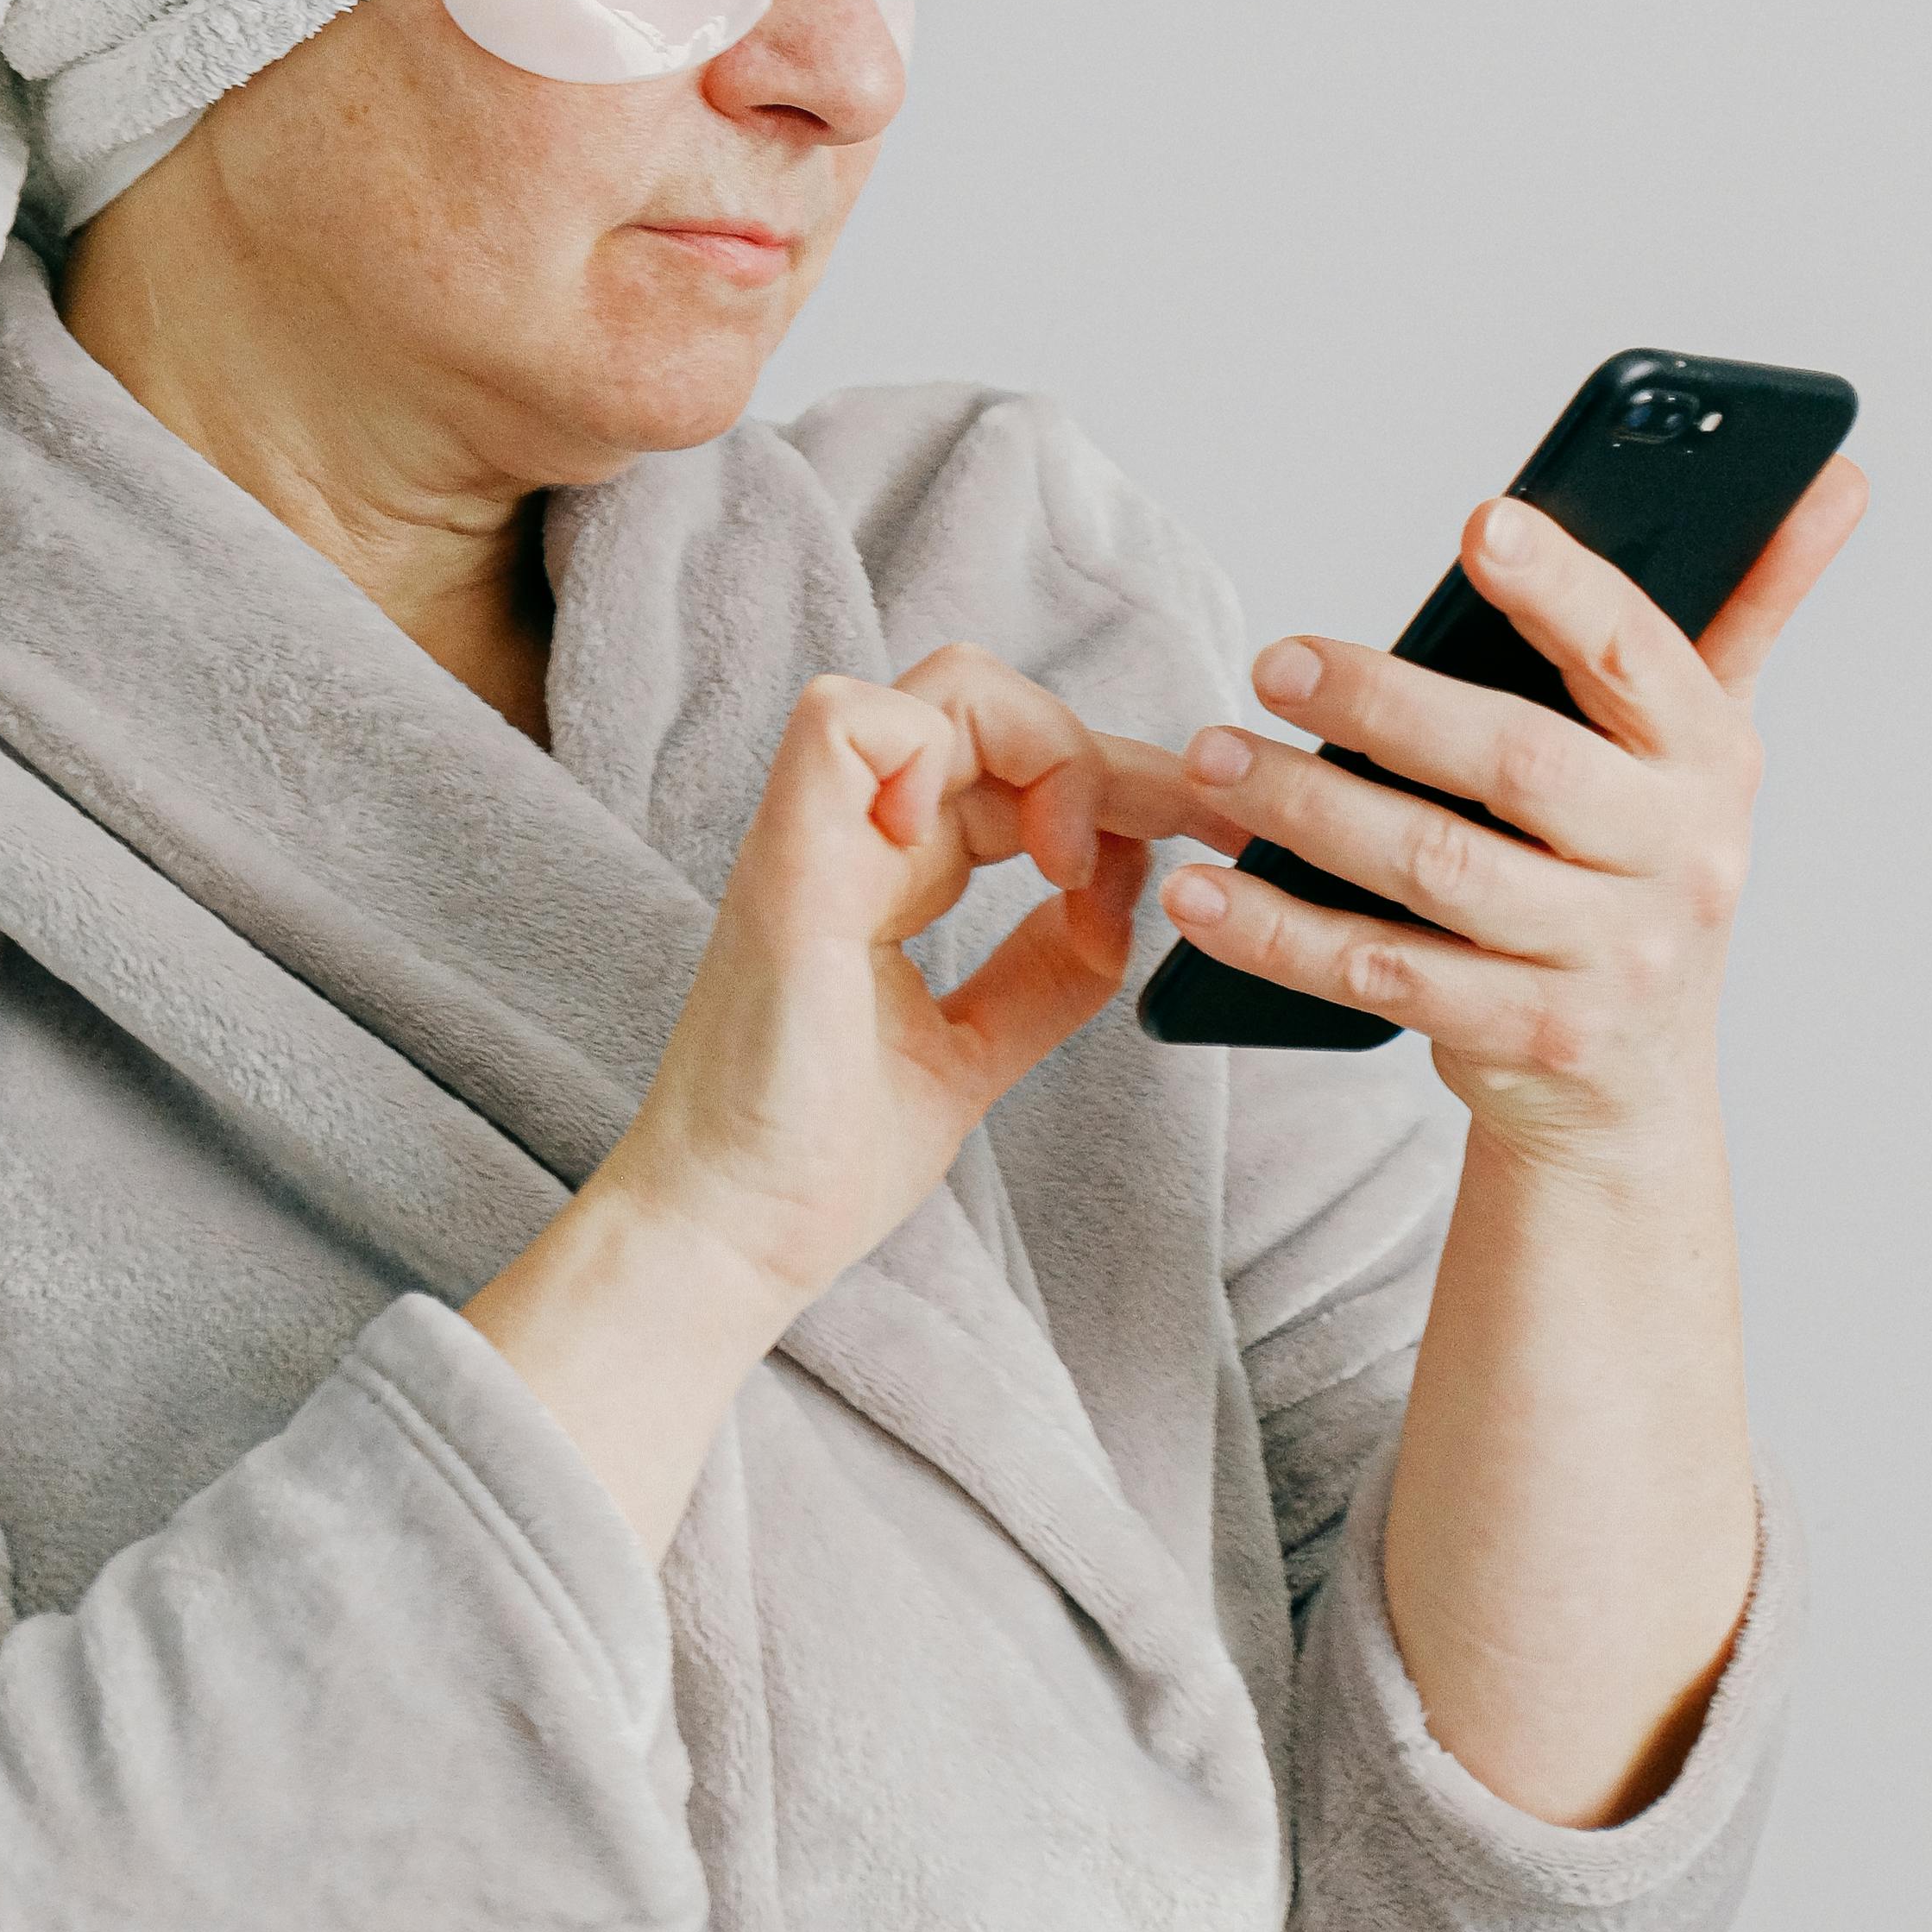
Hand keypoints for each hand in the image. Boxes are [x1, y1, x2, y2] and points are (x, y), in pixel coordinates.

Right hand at [462, 650, 1183, 1550]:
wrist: (730, 1241)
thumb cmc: (818, 1161)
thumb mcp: (971, 1053)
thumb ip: (1040, 974)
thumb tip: (1120, 898)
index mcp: (892, 874)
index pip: (1014, 768)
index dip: (1116, 784)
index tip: (1201, 837)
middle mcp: (855, 839)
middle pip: (991, 705)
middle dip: (1105, 755)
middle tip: (1170, 837)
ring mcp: (815, 840)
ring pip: (939, 690)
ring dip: (1040, 748)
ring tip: (1068, 862)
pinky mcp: (785, 866)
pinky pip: (842, 725)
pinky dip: (925, 750)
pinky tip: (965, 843)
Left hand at [1159, 457, 1867, 1156]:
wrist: (1634, 1094)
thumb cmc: (1643, 872)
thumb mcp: (1702, 747)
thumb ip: (1750, 607)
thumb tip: (1834, 477)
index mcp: (1710, 761)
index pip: (1638, 656)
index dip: (1566, 589)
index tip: (1483, 524)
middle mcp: (1673, 861)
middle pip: (1517, 766)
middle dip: (1384, 703)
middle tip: (1272, 658)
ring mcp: (1602, 960)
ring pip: (1433, 870)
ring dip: (1305, 807)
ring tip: (1210, 757)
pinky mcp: (1522, 1040)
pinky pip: (1379, 975)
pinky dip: (1278, 932)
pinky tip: (1204, 889)